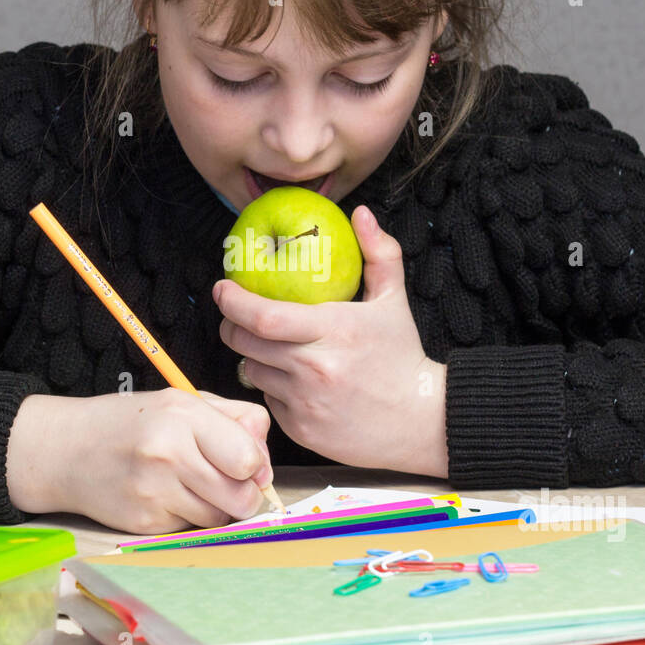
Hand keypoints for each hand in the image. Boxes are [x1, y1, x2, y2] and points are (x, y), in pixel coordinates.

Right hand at [5, 390, 273, 534]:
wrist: (64, 450)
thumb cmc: (129, 423)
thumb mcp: (180, 401)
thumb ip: (232, 418)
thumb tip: (264, 457)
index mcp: (183, 416)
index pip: (248, 457)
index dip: (256, 465)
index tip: (245, 463)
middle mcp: (168, 453)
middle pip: (242, 497)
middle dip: (245, 495)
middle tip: (229, 483)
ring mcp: (155, 492)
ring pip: (219, 518)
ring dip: (217, 508)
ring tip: (192, 485)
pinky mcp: (144, 523)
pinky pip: (190, 529)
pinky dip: (188, 517)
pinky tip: (167, 496)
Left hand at [214, 204, 447, 476]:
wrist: (421, 419)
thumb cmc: (402, 356)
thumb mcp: (394, 300)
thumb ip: (379, 252)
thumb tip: (361, 214)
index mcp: (334, 330)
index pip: (264, 316)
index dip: (233, 301)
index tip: (223, 288)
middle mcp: (315, 368)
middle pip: (245, 343)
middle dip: (231, 325)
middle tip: (235, 316)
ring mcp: (306, 403)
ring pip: (252, 371)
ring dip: (253, 357)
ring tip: (272, 347)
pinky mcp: (301, 430)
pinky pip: (267, 400)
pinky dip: (272, 387)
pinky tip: (294, 380)